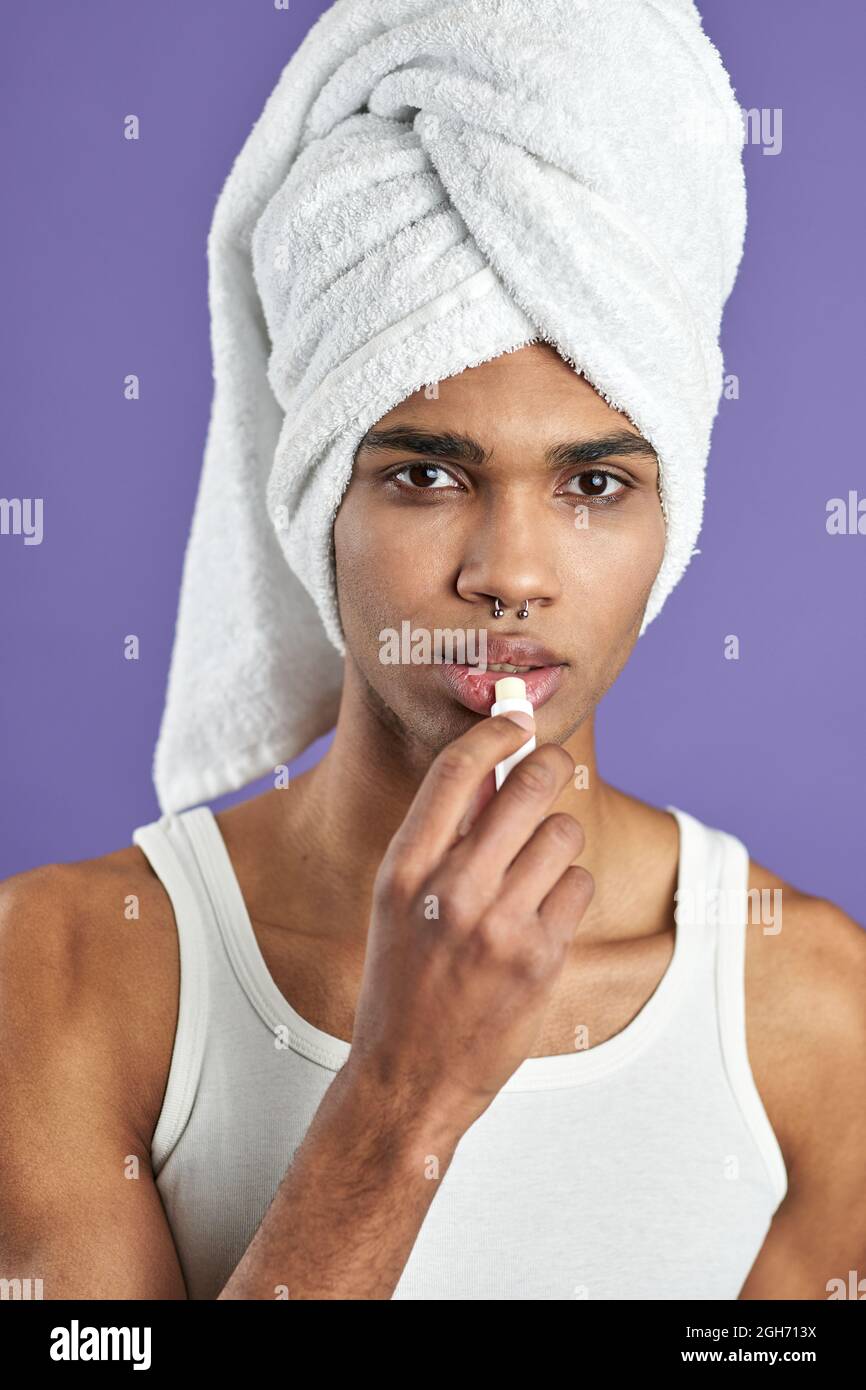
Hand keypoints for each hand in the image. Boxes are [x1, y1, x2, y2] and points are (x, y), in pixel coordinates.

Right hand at [345, 713, 593, 1138]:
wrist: (408, 1078)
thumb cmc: (402, 982)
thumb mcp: (397, 904)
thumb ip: (440, 839)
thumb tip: (489, 770)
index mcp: (404, 869)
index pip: (456, 770)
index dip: (496, 731)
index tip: (517, 719)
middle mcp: (450, 889)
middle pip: (527, 785)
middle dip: (549, 766)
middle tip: (551, 768)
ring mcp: (498, 924)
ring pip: (563, 833)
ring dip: (558, 840)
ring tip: (538, 868)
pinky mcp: (540, 957)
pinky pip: (578, 887)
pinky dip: (567, 892)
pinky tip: (543, 917)